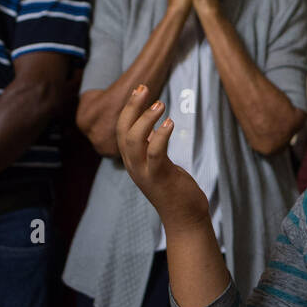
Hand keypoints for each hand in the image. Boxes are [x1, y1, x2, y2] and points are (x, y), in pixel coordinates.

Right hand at [116, 84, 210, 230]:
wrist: (184, 217)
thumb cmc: (174, 189)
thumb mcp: (158, 164)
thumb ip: (150, 148)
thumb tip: (149, 128)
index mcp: (132, 161)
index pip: (122, 130)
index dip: (128, 109)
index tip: (140, 89)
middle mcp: (134, 166)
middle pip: (123, 131)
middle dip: (132, 107)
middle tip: (144, 88)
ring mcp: (144, 172)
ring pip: (134, 140)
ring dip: (145, 119)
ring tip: (160, 104)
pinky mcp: (159, 177)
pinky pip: (155, 153)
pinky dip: (160, 136)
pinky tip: (170, 123)